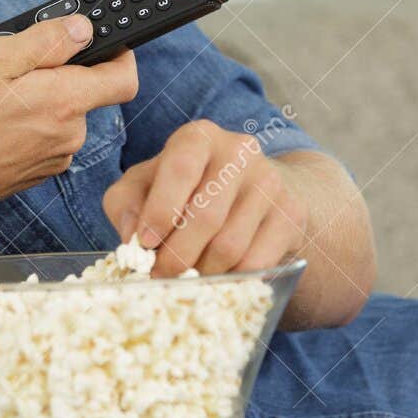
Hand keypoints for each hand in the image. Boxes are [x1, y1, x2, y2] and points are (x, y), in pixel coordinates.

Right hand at [0, 14, 137, 225]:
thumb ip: (47, 41)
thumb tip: (83, 29)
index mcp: (66, 101)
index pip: (124, 78)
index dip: (119, 55)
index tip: (100, 43)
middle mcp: (70, 134)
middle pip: (86, 94)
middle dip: (59, 76)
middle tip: (15, 70)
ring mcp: (55, 158)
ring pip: (62, 116)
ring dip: (40, 102)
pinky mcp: (37, 174)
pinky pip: (45, 138)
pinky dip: (27, 126)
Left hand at [102, 120, 308, 277]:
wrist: (253, 189)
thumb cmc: (185, 188)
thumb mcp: (145, 184)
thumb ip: (126, 203)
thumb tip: (132, 236)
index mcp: (198, 137)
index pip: (180, 169)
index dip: (160, 211)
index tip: (144, 244)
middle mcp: (238, 151)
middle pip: (206, 216)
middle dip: (176, 256)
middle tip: (159, 276)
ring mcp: (269, 181)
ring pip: (230, 246)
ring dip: (201, 272)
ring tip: (187, 277)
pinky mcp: (291, 213)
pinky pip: (257, 262)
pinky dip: (230, 279)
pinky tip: (217, 277)